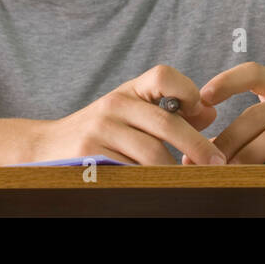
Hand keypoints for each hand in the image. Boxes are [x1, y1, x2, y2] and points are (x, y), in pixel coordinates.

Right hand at [38, 64, 225, 165]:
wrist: (46, 147)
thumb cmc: (100, 132)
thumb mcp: (131, 112)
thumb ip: (169, 111)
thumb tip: (209, 113)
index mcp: (129, 90)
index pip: (164, 75)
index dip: (189, 90)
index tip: (204, 113)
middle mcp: (114, 105)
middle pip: (166, 122)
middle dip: (198, 145)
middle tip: (218, 163)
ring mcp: (100, 131)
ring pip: (152, 154)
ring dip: (176, 171)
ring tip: (192, 182)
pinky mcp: (91, 157)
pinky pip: (132, 173)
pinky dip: (152, 182)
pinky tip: (162, 188)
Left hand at [185, 62, 264, 164]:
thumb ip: (251, 133)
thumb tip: (202, 150)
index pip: (256, 73)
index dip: (228, 80)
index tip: (203, 97)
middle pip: (260, 114)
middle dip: (230, 138)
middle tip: (209, 159)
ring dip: (249, 156)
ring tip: (230, 173)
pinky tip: (264, 183)